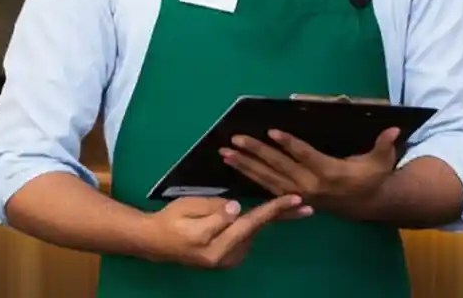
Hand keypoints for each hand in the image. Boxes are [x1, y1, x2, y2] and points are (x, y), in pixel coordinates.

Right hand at [143, 194, 309, 268]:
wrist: (155, 243)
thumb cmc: (171, 219)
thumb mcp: (189, 207)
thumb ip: (215, 211)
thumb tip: (238, 209)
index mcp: (213, 243)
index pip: (249, 222)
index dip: (272, 209)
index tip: (293, 200)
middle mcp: (223, 258)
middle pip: (257, 230)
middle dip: (281, 217)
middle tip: (307, 207)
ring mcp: (226, 262)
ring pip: (251, 233)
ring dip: (264, 219)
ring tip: (276, 206)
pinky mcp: (227, 260)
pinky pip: (244, 238)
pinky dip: (251, 226)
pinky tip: (257, 216)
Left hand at [220, 127, 400, 218]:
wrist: (364, 205)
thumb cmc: (370, 177)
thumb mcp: (381, 161)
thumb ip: (384, 145)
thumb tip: (394, 129)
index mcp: (329, 173)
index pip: (306, 156)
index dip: (289, 144)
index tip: (273, 131)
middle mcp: (309, 185)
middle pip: (279, 166)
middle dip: (256, 152)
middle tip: (236, 139)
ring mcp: (298, 193)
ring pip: (267, 178)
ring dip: (245, 165)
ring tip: (226, 152)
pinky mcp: (291, 197)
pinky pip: (266, 187)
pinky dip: (249, 176)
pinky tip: (234, 166)